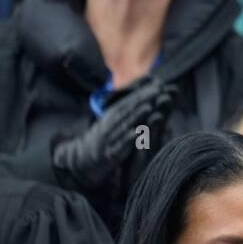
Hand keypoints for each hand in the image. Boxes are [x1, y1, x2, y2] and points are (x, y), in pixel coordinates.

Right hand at [52, 76, 173, 194]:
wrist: (83, 160)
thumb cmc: (106, 138)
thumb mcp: (115, 121)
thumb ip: (129, 108)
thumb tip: (146, 93)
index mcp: (112, 116)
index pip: (129, 101)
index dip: (143, 92)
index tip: (158, 83)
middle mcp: (110, 124)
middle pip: (128, 110)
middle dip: (142, 99)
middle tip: (158, 89)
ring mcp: (110, 139)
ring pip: (124, 125)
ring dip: (136, 116)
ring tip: (149, 107)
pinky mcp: (110, 154)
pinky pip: (119, 146)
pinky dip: (128, 139)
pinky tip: (137, 133)